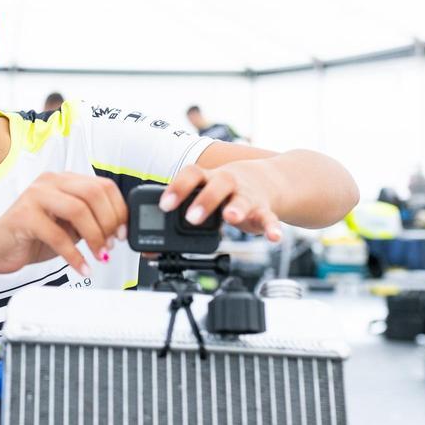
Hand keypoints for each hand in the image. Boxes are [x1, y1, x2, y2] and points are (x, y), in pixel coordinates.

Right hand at [0, 172, 126, 274]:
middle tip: (111, 245)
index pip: (103, 185)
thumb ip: (90, 221)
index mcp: (64, 180)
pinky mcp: (23, 216)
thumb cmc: (33, 236)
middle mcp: (50, 182)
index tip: (123, 232)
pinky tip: (82, 267)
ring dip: (95, 236)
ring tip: (99, 255)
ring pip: (78, 210)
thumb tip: (119, 230)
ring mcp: (35, 196)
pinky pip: (57, 235)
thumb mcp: (69, 226)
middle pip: (93, 194)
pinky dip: (74, 256)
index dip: (119, 210)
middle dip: (109, 222)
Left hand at [160, 162, 283, 241]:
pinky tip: (274, 237)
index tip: (164, 205)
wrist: (269, 179)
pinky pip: (270, 218)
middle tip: (191, 218)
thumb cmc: (225, 191)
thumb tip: (151, 250)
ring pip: (243, 199)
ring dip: (236, 208)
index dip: (177, 188)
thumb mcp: (203, 196)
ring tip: (231, 218)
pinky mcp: (265, 210)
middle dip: (204, 201)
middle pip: (218, 184)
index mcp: (209, 178)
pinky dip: (273, 228)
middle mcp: (229, 183)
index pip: (192, 174)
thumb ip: (181, 218)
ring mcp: (248, 195)